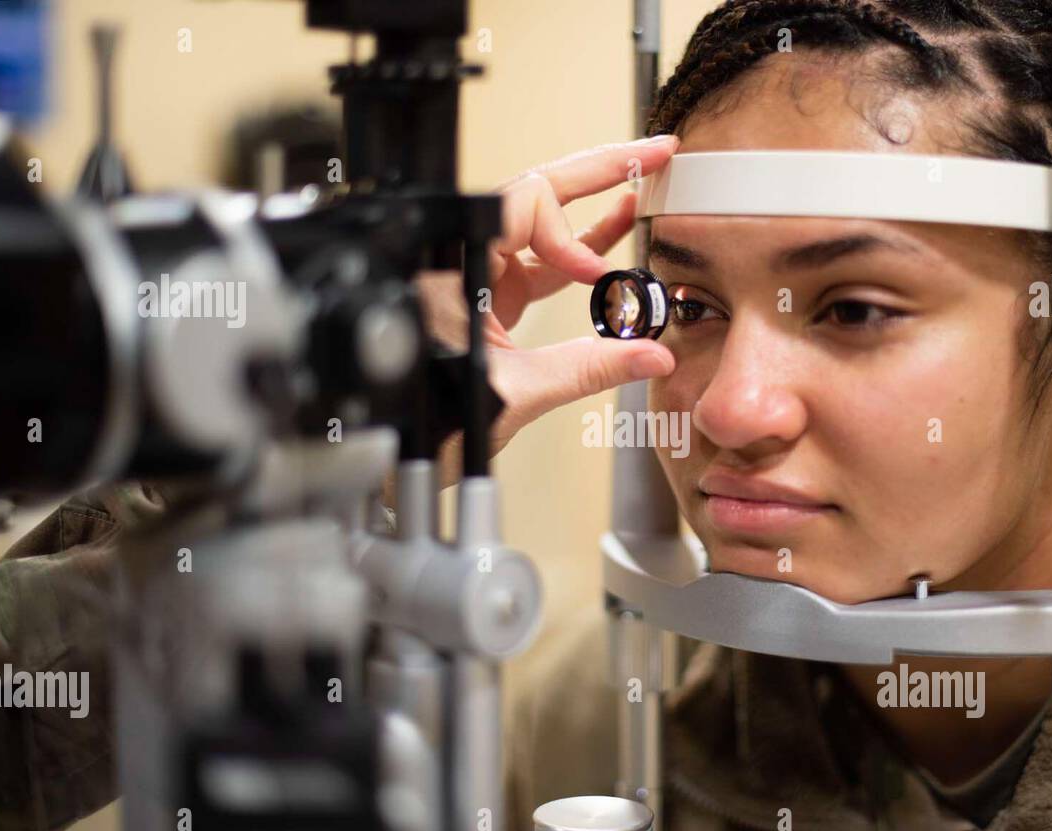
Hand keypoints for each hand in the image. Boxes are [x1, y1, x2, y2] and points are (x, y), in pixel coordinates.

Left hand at [419, 135, 679, 483]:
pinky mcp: (488, 298)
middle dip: (598, 172)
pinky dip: (577, 253)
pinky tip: (616, 238)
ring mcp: (475, 275)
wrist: (400, 455)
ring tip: (642, 186)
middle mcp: (461, 258)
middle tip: (651, 155)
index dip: (572, 235)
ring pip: (540, 225)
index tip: (599, 276)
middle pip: (537, 197)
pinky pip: (539, 262)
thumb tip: (649, 356)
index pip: (524, 207)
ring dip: (593, 209)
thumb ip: (589, 370)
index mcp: (453, 264)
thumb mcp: (515, 394)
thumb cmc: (424, 422)